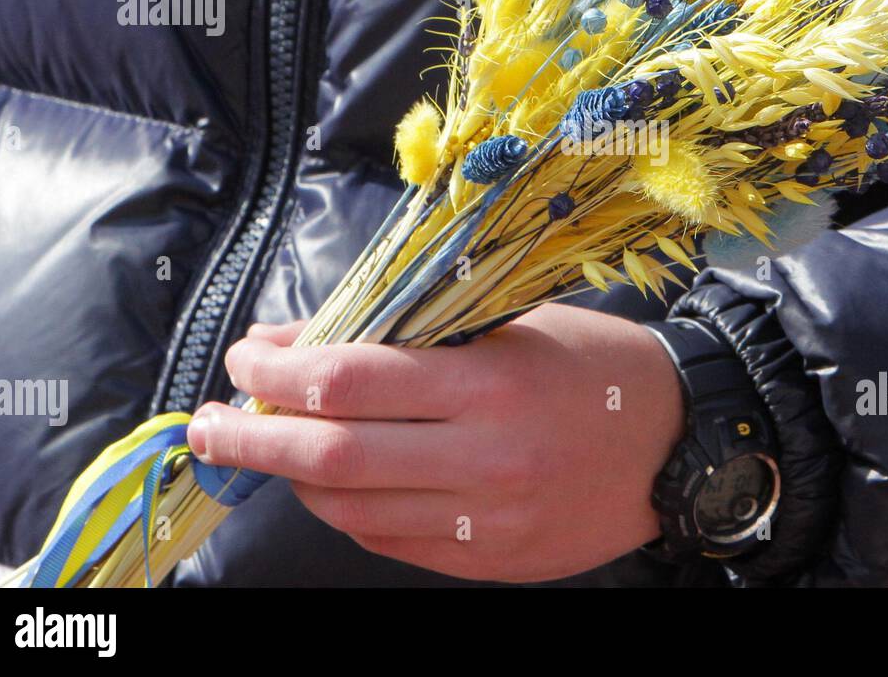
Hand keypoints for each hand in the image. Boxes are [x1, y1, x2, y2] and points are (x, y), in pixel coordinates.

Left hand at [187, 303, 684, 581]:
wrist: (678, 443)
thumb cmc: (597, 365)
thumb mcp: (512, 325)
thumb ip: (412, 339)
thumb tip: (307, 348)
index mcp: (493, 384)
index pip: (351, 380)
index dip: (278, 371)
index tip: (245, 360)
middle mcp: (486, 458)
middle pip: (332, 458)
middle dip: (252, 440)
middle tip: (209, 424)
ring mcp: (489, 520)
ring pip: (352, 510)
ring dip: (294, 479)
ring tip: (272, 447)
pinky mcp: (491, 561)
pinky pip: (392, 542)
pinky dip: (348, 512)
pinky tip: (336, 485)